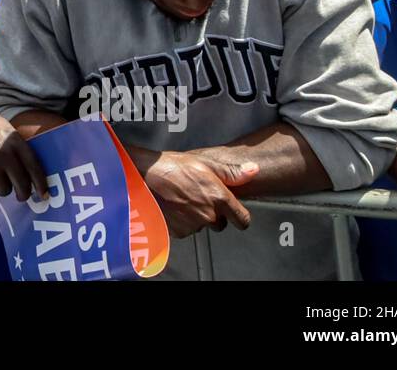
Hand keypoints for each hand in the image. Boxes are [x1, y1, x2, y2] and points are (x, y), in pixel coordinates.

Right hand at [0, 104, 47, 200]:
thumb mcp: (4, 128)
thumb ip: (17, 146)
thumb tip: (30, 170)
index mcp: (14, 141)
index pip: (33, 167)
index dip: (40, 183)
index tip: (44, 194)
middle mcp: (4, 155)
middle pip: (21, 184)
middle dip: (23, 193)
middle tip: (21, 195)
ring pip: (4, 190)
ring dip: (1, 186)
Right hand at [138, 150, 257, 237]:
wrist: (143, 177)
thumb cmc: (172, 167)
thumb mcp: (205, 163)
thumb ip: (232, 172)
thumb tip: (254, 170)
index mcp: (220, 198)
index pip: (243, 220)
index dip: (239, 216)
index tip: (234, 213)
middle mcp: (209, 215)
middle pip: (220, 224)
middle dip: (213, 214)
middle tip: (198, 197)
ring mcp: (194, 225)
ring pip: (201, 226)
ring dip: (196, 217)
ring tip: (182, 198)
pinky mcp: (179, 232)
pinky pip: (186, 230)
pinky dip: (182, 221)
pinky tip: (173, 206)